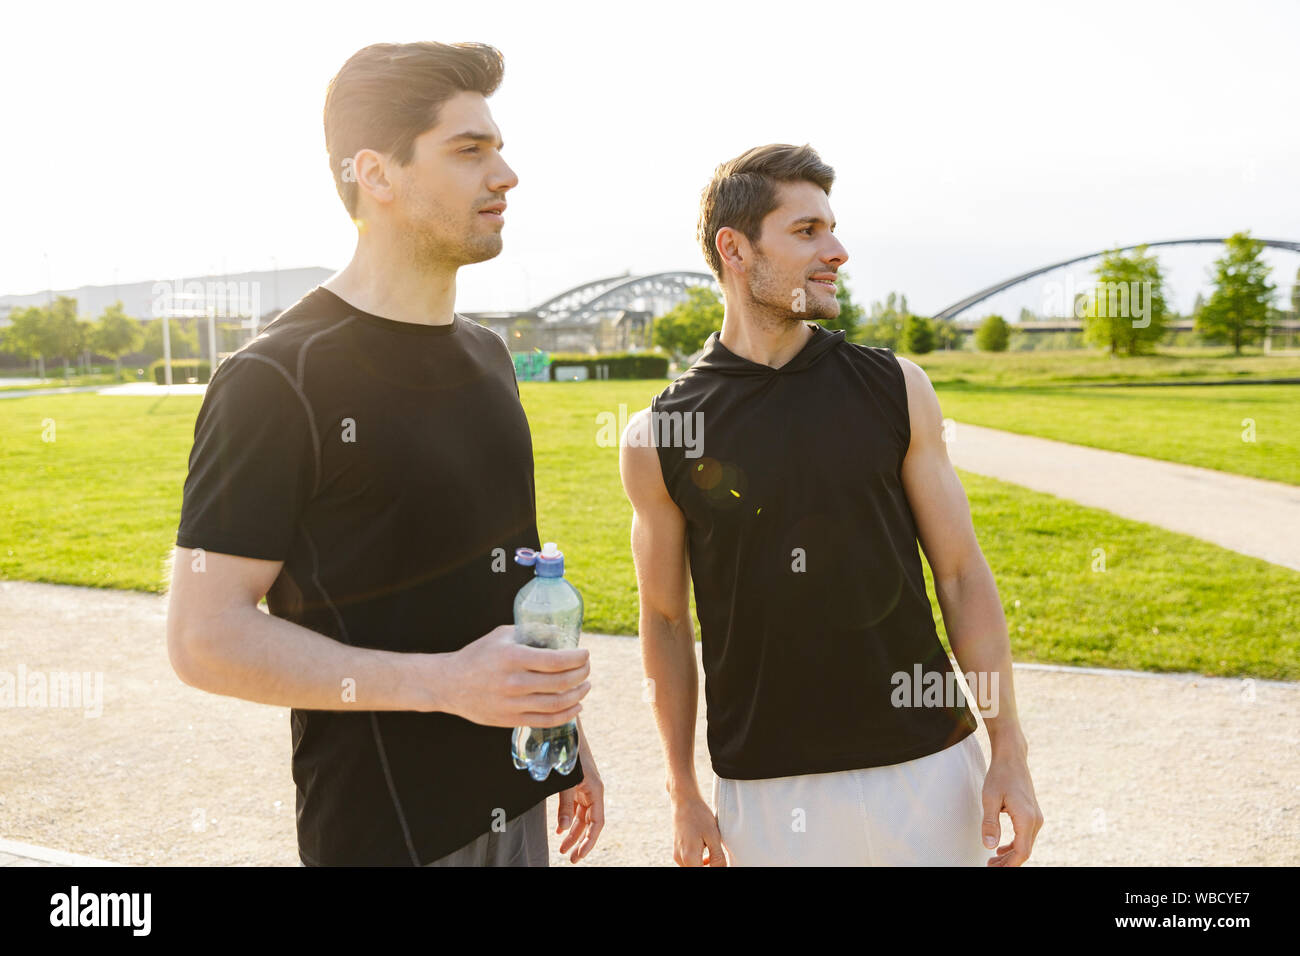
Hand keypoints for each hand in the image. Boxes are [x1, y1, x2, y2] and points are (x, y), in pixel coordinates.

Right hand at [436, 624, 589, 726]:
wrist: (449, 684)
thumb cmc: (478, 655)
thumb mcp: (502, 635)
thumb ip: (532, 632)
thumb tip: (562, 635)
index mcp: (513, 657)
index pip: (556, 660)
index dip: (577, 658)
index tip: (585, 653)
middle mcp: (514, 682)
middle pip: (561, 682)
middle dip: (582, 674)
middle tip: (587, 668)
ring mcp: (512, 704)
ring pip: (557, 704)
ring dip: (578, 695)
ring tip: (585, 686)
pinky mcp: (510, 720)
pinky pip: (546, 721)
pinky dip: (566, 715)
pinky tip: (576, 707)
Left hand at [555, 721, 602, 862]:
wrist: (566, 731)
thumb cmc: (568, 753)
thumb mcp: (566, 780)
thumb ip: (564, 805)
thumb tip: (562, 829)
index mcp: (596, 790)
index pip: (596, 823)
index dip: (589, 841)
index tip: (579, 855)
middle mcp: (593, 791)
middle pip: (589, 823)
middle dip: (579, 841)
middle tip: (569, 857)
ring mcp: (585, 788)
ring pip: (581, 816)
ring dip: (572, 832)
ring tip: (562, 847)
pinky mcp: (577, 784)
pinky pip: (575, 807)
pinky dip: (568, 819)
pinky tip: (560, 830)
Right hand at [671, 795, 726, 866]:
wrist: (684, 801)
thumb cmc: (699, 816)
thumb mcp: (713, 836)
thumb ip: (718, 858)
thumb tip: (722, 869)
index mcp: (690, 858)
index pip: (703, 873)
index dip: (714, 870)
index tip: (721, 863)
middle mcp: (680, 859)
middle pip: (697, 871)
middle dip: (709, 867)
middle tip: (719, 859)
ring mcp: (677, 855)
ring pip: (692, 868)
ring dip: (703, 866)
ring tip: (714, 856)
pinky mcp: (677, 850)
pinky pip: (688, 863)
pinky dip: (698, 863)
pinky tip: (706, 856)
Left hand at [980, 749, 1043, 865]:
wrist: (1012, 758)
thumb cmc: (999, 776)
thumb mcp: (989, 799)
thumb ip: (990, 823)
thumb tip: (989, 846)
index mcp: (1026, 819)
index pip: (1021, 851)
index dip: (1009, 865)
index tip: (993, 869)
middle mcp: (1035, 820)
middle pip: (1024, 851)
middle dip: (1008, 863)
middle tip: (989, 866)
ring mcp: (1036, 817)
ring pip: (1025, 844)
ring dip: (1010, 855)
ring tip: (992, 861)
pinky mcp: (1032, 814)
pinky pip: (1025, 836)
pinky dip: (1014, 845)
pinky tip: (1001, 849)